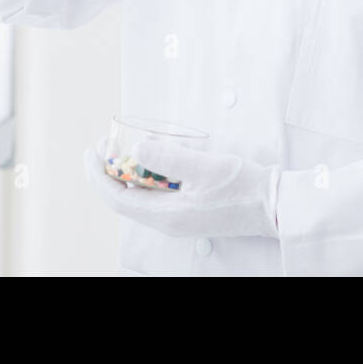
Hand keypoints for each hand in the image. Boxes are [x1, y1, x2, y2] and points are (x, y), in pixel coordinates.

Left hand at [82, 134, 279, 239]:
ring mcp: (177, 217)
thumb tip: (136, 149)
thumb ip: (168, 159)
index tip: (88, 151)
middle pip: (124, 198)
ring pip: (139, 196)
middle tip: (104, 143)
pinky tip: (152, 157)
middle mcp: (167, 220)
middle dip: (109, 170)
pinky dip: (146, 176)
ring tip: (122, 146)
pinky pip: (155, 195)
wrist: (273, 206)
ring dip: (127, 172)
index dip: (97, 175)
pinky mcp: (188, 211)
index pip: (116, 198)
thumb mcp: (204, 167)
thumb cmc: (242, 187)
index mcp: (166, 215)